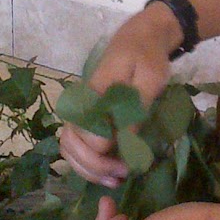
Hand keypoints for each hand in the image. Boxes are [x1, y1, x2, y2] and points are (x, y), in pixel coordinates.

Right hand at [59, 5, 182, 186]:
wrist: (139, 40)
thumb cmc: (147, 57)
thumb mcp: (151, 77)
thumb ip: (137, 105)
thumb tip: (126, 138)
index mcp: (94, 92)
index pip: (86, 131)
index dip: (104, 149)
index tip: (129, 158)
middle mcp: (80, 104)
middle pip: (71, 143)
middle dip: (95, 165)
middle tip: (124, 175)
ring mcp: (80, 112)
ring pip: (69, 148)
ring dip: (88, 170)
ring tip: (117, 180)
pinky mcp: (86, 118)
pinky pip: (76, 146)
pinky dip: (87, 165)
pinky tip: (108, 175)